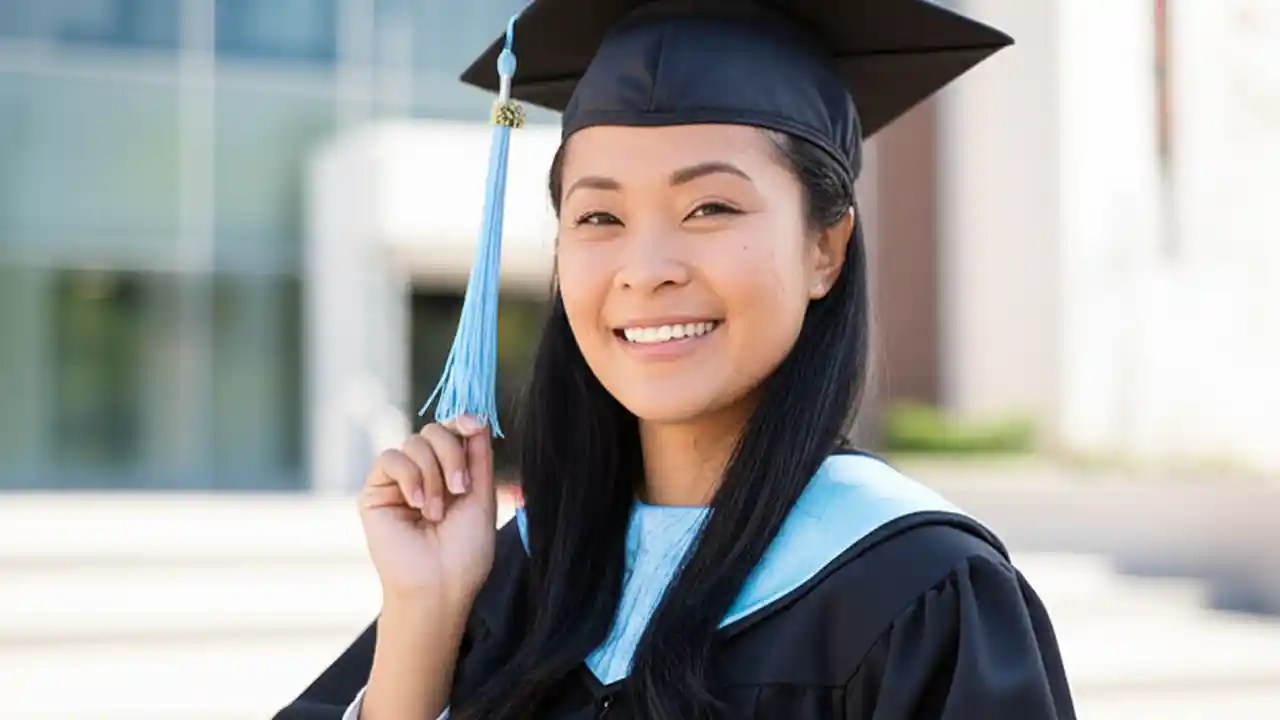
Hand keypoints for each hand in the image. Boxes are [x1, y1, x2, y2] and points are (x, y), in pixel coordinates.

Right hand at [358, 415, 497, 610]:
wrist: (439, 585)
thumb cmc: (465, 551)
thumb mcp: (481, 497)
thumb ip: (478, 457)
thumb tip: (478, 417)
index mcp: (451, 473)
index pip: (453, 431)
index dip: (462, 421)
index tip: (474, 425)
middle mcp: (425, 473)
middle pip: (435, 431)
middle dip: (451, 453)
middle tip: (460, 489)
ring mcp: (399, 482)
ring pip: (414, 442)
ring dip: (433, 474)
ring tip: (435, 512)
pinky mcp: (375, 492)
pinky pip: (390, 458)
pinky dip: (409, 476)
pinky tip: (416, 504)